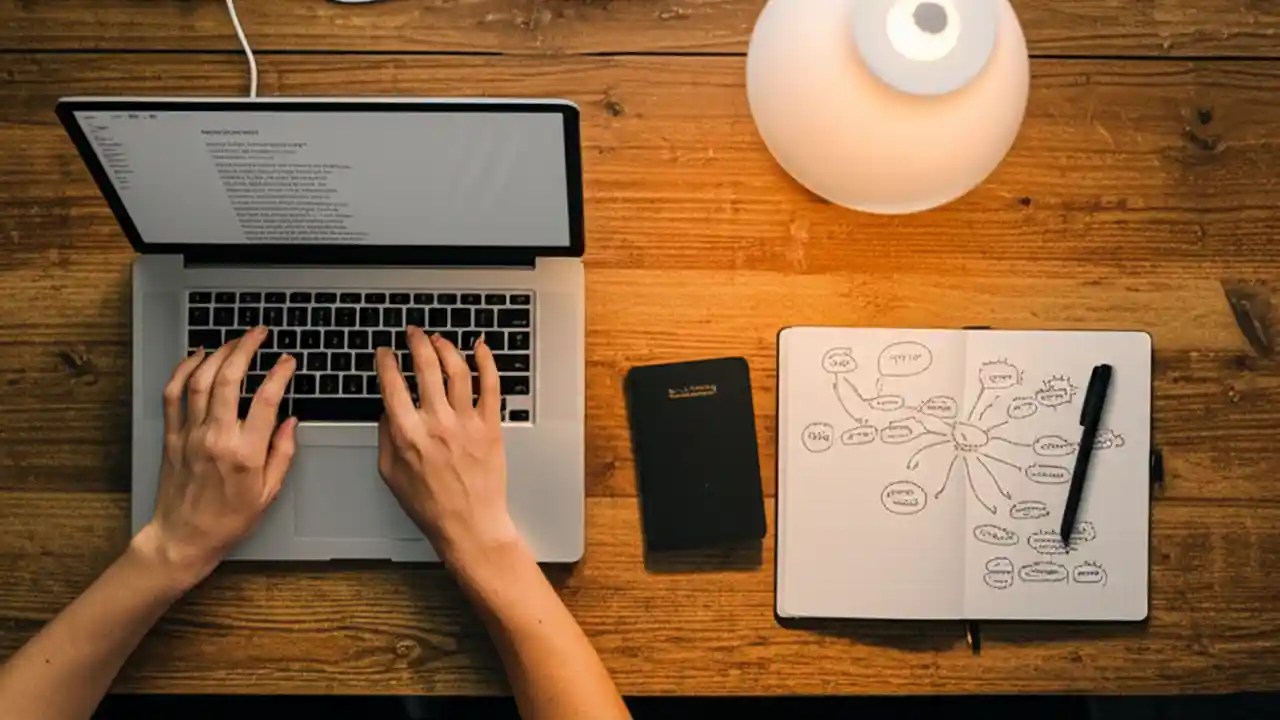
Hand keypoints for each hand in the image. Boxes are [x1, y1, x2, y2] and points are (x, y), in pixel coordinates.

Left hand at [138, 326, 298, 589]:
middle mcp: (216, 438)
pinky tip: (196, 357)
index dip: (280, 373)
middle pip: (229, 379)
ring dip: (218, 353)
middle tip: (259, 333)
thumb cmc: (228, 520)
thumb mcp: (269, 492)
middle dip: (246, 348)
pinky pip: (173, 394)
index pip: (266, 400)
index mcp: (245, 453)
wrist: (183, 537)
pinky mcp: (172, 435)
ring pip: (200, 380)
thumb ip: (282, 452)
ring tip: (234, 341)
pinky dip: (183, 370)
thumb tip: (291, 421)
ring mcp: (190, 434)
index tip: (288, 361)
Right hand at [376, 327, 519, 567]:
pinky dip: (486, 362)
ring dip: (446, 347)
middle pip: (425, 367)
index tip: (384, 352)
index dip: (386, 362)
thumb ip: (386, 437)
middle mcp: (437, 423)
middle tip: (412, 333)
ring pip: (457, 370)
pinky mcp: (490, 427)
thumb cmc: (430, 505)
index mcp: (408, 434)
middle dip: (415, 342)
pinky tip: (480, 348)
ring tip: (438, 338)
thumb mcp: (391, 474)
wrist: (469, 525)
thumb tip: (386, 409)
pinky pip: (491, 386)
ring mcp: (466, 423)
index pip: (392, 385)